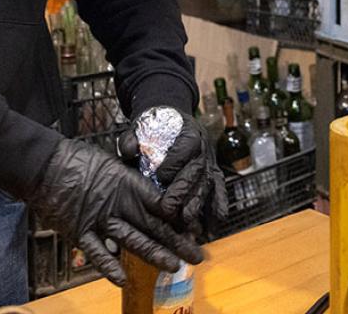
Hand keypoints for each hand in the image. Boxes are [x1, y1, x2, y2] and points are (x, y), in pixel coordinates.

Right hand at [28, 135, 204, 285]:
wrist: (44, 164)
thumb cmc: (76, 159)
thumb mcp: (111, 163)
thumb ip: (128, 180)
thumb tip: (147, 191)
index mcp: (127, 183)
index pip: (161, 202)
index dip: (179, 217)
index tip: (194, 228)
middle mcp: (118, 203)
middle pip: (154, 224)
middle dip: (177, 241)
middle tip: (196, 254)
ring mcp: (99, 219)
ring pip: (132, 240)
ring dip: (155, 254)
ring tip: (174, 266)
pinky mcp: (79, 232)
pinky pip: (97, 253)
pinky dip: (109, 267)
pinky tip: (122, 281)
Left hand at [119, 107, 227, 237]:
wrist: (173, 120)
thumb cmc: (156, 127)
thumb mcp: (141, 127)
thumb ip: (132, 139)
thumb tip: (127, 151)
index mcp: (188, 132)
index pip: (184, 148)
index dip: (173, 163)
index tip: (160, 176)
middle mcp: (203, 148)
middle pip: (197, 171)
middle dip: (184, 192)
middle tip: (170, 210)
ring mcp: (210, 163)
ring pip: (208, 185)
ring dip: (199, 205)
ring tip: (189, 225)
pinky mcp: (214, 174)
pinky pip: (220, 192)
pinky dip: (218, 209)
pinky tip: (213, 227)